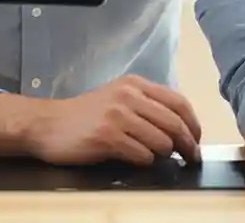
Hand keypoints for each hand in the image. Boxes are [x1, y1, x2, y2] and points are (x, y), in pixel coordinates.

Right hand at [26, 75, 202, 165]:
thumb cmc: (84, 115)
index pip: (179, 102)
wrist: (47, 124)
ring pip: (161, 142)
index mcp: (134, 84)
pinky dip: (144, 161)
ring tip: (155, 157)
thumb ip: (146, 105)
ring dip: (163, 155)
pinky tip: (134, 158)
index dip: (194, 124)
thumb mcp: (117, 98)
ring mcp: (117, 116)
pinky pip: (142, 155)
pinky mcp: (107, 137)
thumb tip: (180, 128)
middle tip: (191, 157)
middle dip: (188, 144)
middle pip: (175, 123)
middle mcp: (128, 96)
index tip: (196, 139)